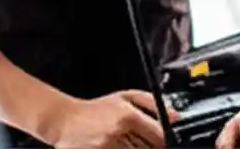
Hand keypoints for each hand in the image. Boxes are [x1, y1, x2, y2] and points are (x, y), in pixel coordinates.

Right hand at [46, 90, 179, 148]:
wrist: (65, 120)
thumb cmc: (96, 109)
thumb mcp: (125, 97)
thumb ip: (152, 103)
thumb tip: (174, 116)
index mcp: (128, 116)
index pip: (159, 135)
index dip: (165, 140)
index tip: (165, 141)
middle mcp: (119, 133)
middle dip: (152, 147)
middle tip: (144, 141)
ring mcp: (108, 147)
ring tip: (129, 142)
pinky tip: (121, 146)